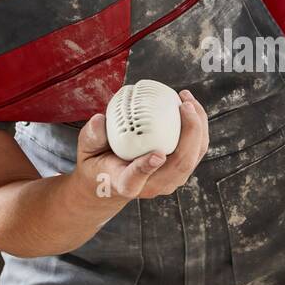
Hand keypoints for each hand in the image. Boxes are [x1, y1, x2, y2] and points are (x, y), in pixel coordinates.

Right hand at [70, 89, 209, 206]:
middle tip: (184, 105)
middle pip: (180, 165)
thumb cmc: (98, 163)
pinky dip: (198, 127)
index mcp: (125, 183)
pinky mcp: (180, 169)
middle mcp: (152, 185)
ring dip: (198, 126)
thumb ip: (92, 136)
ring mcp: (170, 180)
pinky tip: (190, 106)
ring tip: (187, 99)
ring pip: (194, 156)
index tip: (156, 154)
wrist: (111, 181)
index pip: (134, 179)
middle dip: (190, 134)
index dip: (146, 167)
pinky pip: (196, 149)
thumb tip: (100, 120)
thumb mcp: (86, 151)